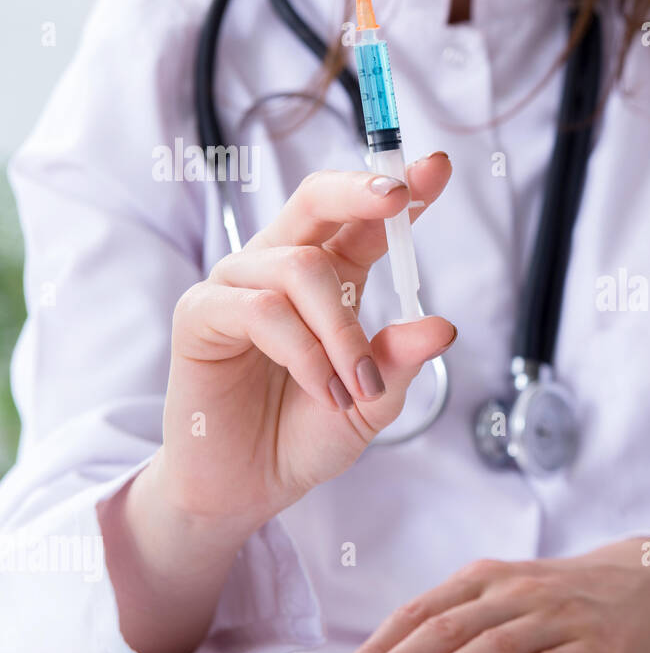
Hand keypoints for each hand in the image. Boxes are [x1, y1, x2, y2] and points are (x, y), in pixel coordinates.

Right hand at [103, 154, 454, 652]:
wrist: (251, 485)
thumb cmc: (309, 432)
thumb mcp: (374, 400)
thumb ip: (401, 360)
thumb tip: (444, 325)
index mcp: (333, 276)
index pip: (367, 220)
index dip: (402, 190)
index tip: (437, 167)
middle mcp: (284, 267)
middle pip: (317, 198)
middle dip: (362, 190)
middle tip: (398, 197)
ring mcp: (239, 285)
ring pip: (300, 268)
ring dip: (341, 332)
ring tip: (356, 387)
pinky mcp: (201, 315)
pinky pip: (262, 310)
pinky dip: (304, 353)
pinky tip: (324, 389)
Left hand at [332, 539, 649, 652]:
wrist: (646, 581)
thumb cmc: (562, 595)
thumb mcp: (506, 593)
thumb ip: (457, 619)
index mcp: (488, 580)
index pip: (422, 611)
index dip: (380, 645)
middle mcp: (518, 594)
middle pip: (449, 628)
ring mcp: (557, 618)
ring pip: (493, 645)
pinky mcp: (594, 647)